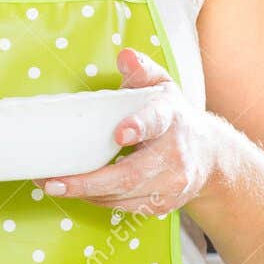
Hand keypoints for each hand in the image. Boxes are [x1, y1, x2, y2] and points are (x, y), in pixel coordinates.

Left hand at [38, 48, 216, 217]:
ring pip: (123, 195)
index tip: (119, 133)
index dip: (138, 126)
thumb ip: (142, 71)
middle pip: (131, 174)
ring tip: (52, 185)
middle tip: (54, 181)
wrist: (211, 157)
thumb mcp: (162, 87)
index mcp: (171, 119)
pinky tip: (77, 191)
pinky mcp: (163, 205)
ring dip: (85, 193)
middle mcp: (175, 155)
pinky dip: (97, 200)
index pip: (156, 122)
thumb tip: (125, 56)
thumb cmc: (174, 118)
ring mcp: (171, 185)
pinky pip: (123, 207)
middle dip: (90, 181)